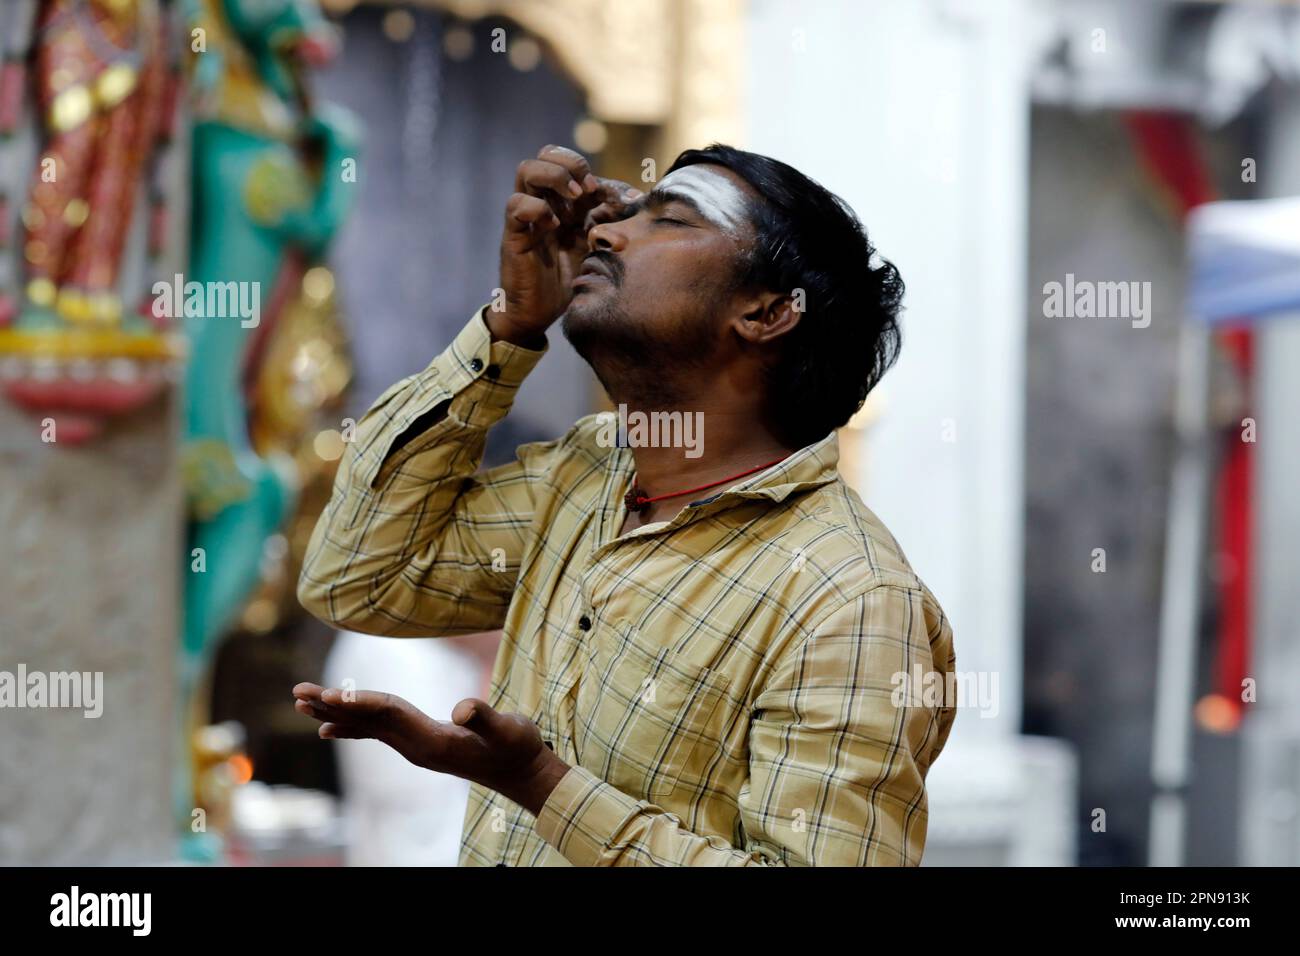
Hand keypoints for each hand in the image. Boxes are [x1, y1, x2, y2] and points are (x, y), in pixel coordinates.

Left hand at [292, 682, 569, 814]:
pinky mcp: (418, 744)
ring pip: (366, 727)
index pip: (389, 715)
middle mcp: (415, 746)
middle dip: (332, 707)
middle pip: (366, 721)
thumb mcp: (510, 730)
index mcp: (432, 740)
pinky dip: (351, 726)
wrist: (522, 771)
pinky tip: (328, 726)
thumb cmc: (518, 747)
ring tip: (302, 703)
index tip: (327, 695)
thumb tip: (463, 709)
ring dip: (334, 713)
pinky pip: (376, 733)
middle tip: (296, 694)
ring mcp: (414, 747)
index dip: (359, 702)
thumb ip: (485, 718)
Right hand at [492, 144, 641, 345]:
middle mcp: (546, 204)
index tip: (625, 202)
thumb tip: (640, 200)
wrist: (540, 315)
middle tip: (589, 189)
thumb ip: (614, 224)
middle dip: (572, 163)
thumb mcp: (599, 250)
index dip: (603, 178)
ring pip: (527, 169)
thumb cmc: (569, 282)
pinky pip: (516, 204)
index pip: (577, 168)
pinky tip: (554, 227)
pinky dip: (537, 209)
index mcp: (567, 205)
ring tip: (574, 197)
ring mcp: (528, 217)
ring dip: (554, 176)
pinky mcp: (514, 234)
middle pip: (546, 154)